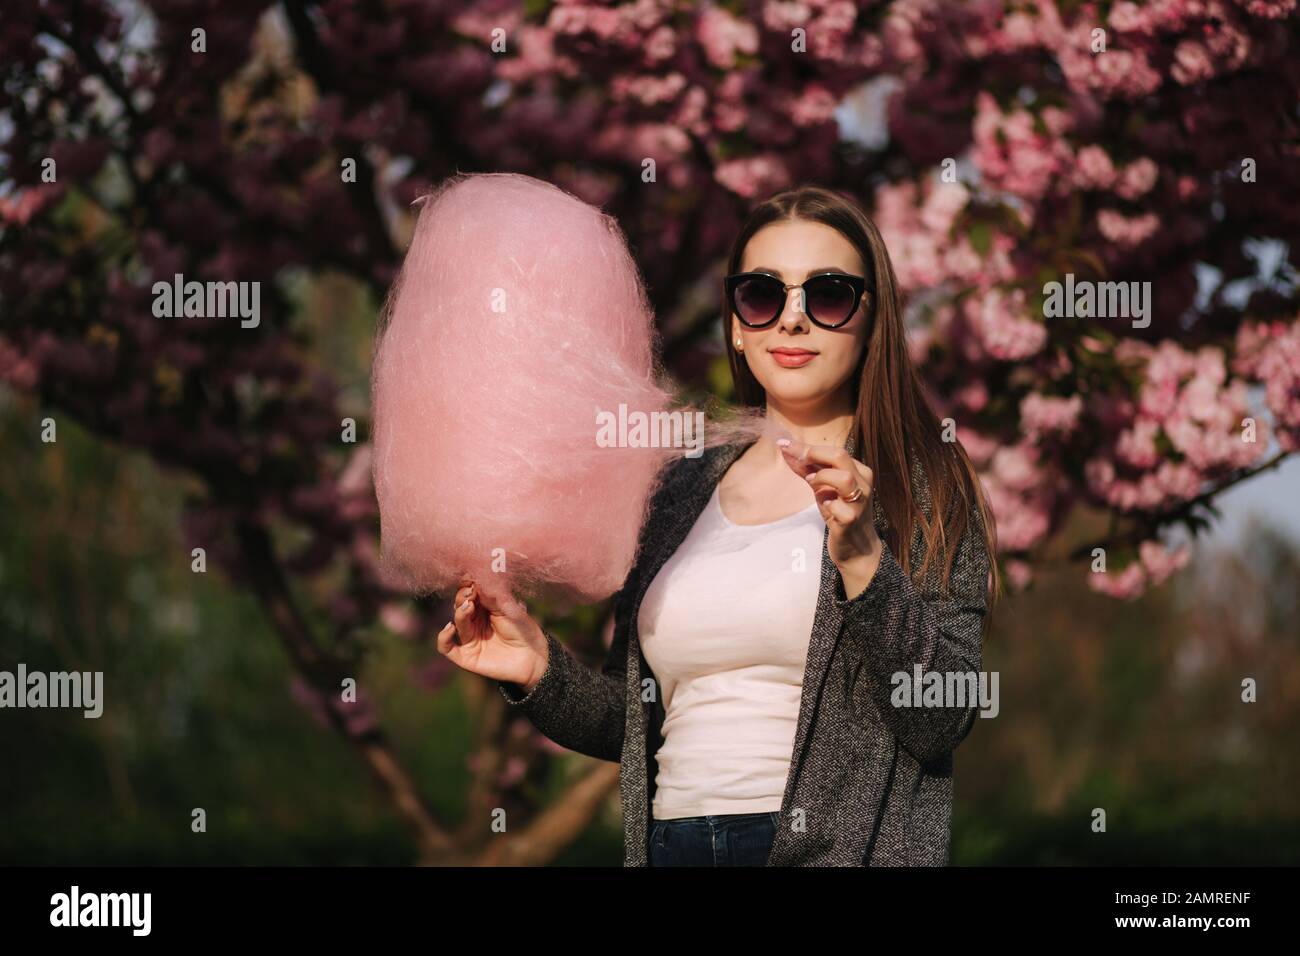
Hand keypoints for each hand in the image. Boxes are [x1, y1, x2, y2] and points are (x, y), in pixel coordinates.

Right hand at [436, 579, 548, 690]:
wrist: (534, 657)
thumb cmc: (524, 630)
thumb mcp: (509, 609)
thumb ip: (492, 596)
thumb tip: (475, 579)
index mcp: (484, 607)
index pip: (468, 593)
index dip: (467, 585)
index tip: (471, 579)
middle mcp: (474, 621)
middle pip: (459, 605)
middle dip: (463, 597)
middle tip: (471, 592)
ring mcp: (469, 638)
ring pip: (455, 622)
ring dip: (460, 612)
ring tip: (469, 606)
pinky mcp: (466, 656)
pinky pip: (446, 648)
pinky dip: (443, 637)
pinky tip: (451, 627)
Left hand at [778, 438, 882, 594]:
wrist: (855, 546)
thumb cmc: (838, 512)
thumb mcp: (822, 488)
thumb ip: (806, 469)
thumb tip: (785, 449)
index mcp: (858, 471)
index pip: (834, 451)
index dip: (808, 447)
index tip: (784, 444)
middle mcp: (863, 483)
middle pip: (840, 456)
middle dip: (812, 453)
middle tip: (794, 457)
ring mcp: (860, 502)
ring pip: (845, 479)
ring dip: (822, 477)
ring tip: (811, 483)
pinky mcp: (853, 520)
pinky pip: (840, 509)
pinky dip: (829, 505)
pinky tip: (825, 507)